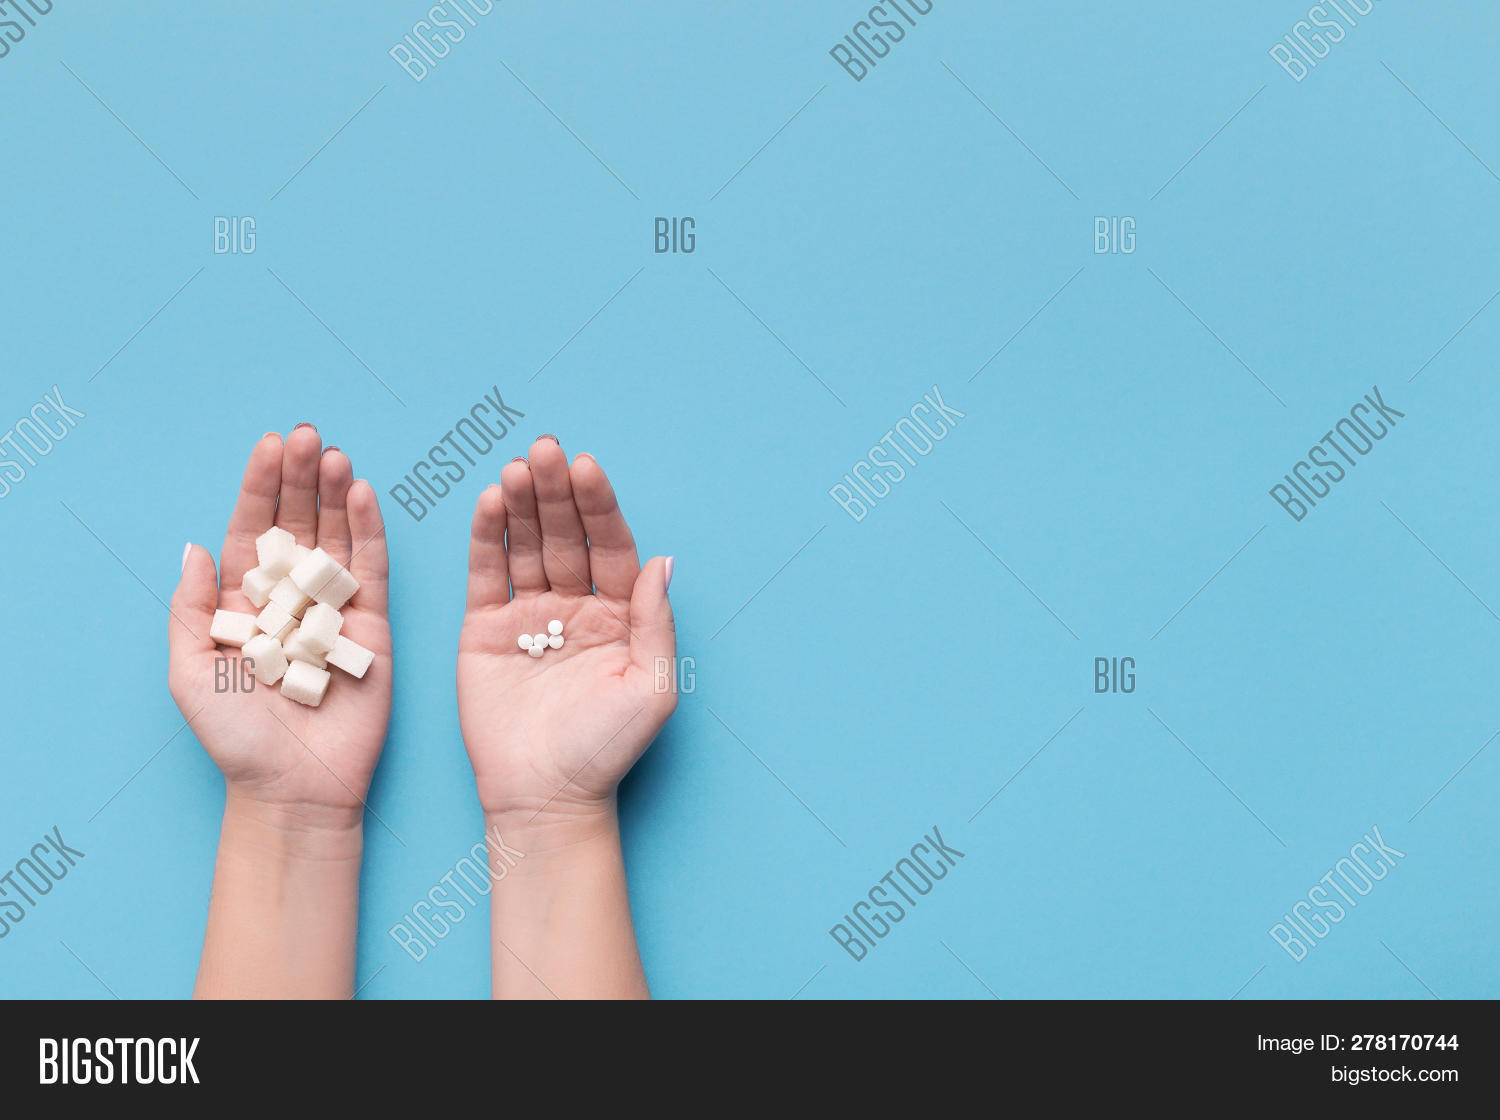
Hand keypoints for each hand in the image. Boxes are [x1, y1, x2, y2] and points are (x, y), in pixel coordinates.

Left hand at [167, 426, 391, 826]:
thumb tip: (193, 548)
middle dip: (299, 479)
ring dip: (334, 494)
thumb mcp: (192, 673)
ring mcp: (334, 610)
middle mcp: (291, 599)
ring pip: (335, 538)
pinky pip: (372, 570)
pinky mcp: (374, 627)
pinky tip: (362, 494)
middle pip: (296, 524)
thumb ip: (191, 610)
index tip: (266, 446)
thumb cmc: (237, 739)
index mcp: (244, 605)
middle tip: (306, 435)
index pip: (250, 532)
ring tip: (333, 454)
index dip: (258, 489)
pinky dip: (368, 531)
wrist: (295, 787)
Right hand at [458, 437, 675, 825]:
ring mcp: (528, 615)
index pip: (611, 546)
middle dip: (556, 493)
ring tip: (516, 468)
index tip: (587, 467)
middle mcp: (575, 607)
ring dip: (522, 505)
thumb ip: (655, 622)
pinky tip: (491, 503)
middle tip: (544, 450)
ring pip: (526, 546)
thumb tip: (665, 561)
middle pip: (566, 536)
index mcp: (620, 616)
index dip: (599, 506)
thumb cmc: (605, 749)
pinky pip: (488, 574)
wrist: (545, 796)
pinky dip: (488, 538)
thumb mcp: (650, 687)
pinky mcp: (485, 629)